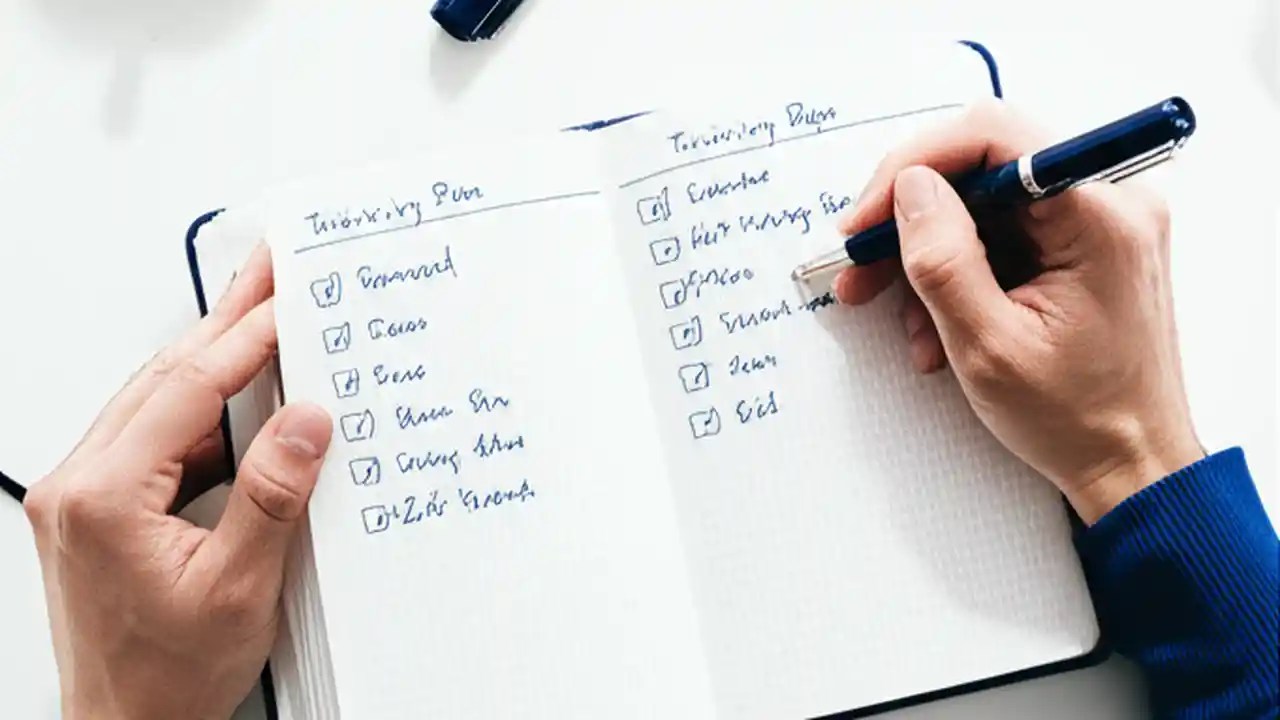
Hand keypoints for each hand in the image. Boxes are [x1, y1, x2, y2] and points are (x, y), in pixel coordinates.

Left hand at [23, 244, 332, 719]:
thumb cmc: (165, 679)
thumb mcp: (236, 590)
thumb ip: (272, 497)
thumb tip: (304, 424)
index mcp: (101, 498)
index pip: (184, 391)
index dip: (243, 340)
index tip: (286, 301)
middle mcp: (78, 486)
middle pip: (162, 378)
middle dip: (224, 322)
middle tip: (269, 272)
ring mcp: (82, 494)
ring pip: (155, 400)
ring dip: (213, 360)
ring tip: (264, 319)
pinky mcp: (98, 507)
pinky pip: (154, 434)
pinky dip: (202, 407)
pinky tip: (241, 396)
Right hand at [832, 101, 1202, 523]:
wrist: (1132, 465)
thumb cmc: (1079, 419)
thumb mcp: (989, 348)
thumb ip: (944, 261)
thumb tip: (910, 189)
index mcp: (1101, 216)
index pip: (992, 137)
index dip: (912, 166)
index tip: (864, 220)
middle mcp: (1110, 201)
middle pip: (982, 168)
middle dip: (911, 219)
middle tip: (861, 268)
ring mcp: (1098, 223)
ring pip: (982, 206)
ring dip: (930, 258)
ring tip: (906, 323)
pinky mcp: (1083, 246)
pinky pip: (1002, 236)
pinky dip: (959, 274)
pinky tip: (938, 328)